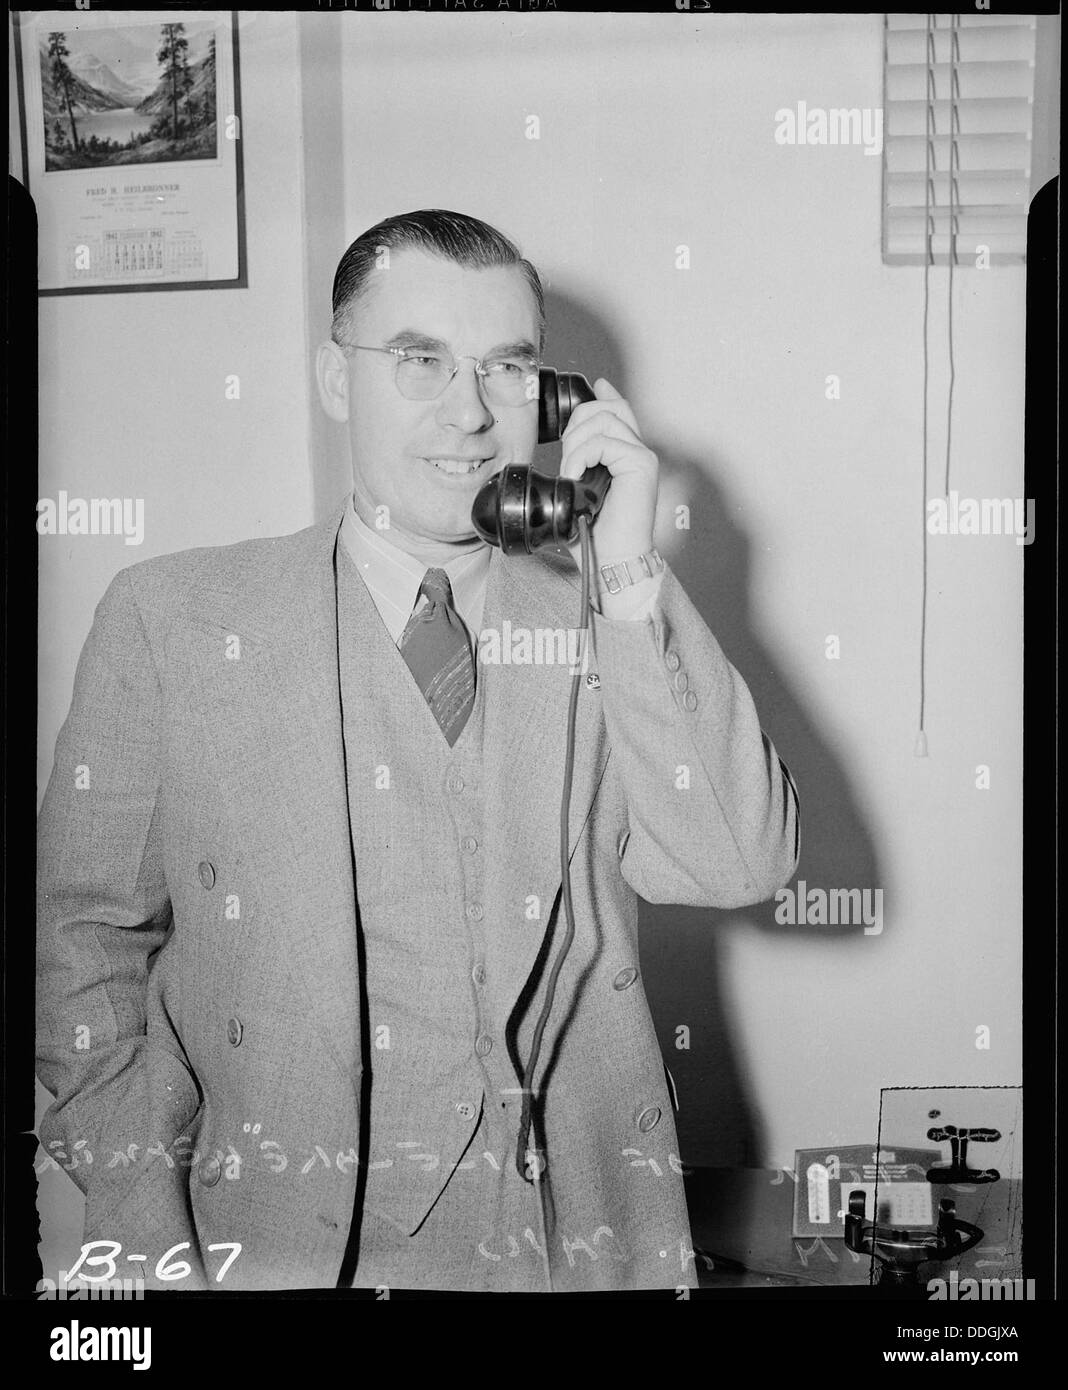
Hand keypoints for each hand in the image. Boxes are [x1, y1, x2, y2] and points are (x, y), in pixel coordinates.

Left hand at [558, 378, 658, 575]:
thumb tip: (565, 451)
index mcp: (625, 456)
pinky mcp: (642, 464)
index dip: (606, 395)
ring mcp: (642, 456)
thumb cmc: (594, 535)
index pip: (620, 411)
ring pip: (603, 420)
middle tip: (567, 459)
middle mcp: (638, 451)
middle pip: (607, 408)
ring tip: (571, 473)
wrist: (611, 560)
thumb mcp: (576, 494)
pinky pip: (603, 441)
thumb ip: (576, 467)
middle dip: (576, 423)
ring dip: (576, 444)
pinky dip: (581, 457)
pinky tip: (575, 477)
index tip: (597, 385)